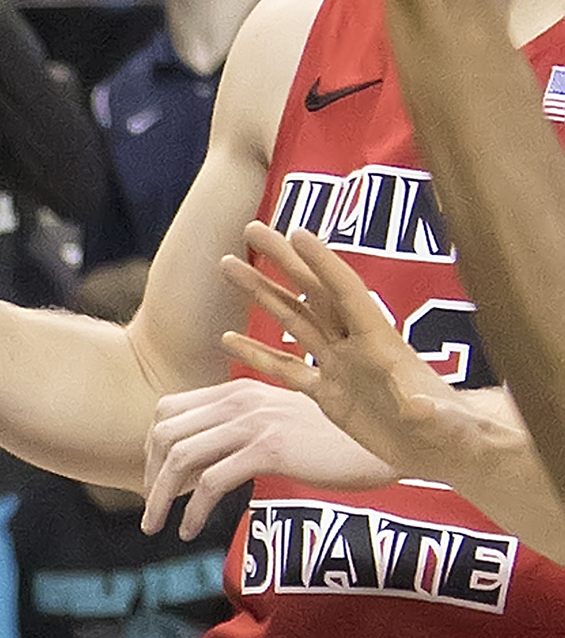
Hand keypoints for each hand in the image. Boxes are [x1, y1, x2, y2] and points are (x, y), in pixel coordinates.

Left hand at [143, 377, 394, 540]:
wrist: (383, 444)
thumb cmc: (333, 440)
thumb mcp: (276, 422)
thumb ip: (239, 429)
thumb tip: (198, 459)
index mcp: (236, 390)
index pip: (168, 409)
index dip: (151, 446)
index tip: (154, 478)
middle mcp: (238, 400)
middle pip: (166, 433)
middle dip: (149, 473)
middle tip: (150, 507)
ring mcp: (254, 423)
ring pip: (182, 458)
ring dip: (160, 497)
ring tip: (156, 525)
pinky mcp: (270, 450)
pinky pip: (213, 482)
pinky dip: (193, 509)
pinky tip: (190, 529)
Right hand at [219, 222, 468, 481]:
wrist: (449, 454)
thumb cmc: (457, 434)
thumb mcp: (447, 423)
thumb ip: (431, 412)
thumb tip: (420, 405)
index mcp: (382, 344)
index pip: (348, 295)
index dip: (324, 265)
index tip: (297, 232)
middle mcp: (355, 346)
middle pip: (312, 293)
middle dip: (282, 260)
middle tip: (251, 228)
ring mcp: (339, 367)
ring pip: (292, 321)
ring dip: (261, 292)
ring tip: (227, 265)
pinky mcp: (328, 395)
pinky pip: (285, 369)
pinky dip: (257, 353)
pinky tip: (227, 339)